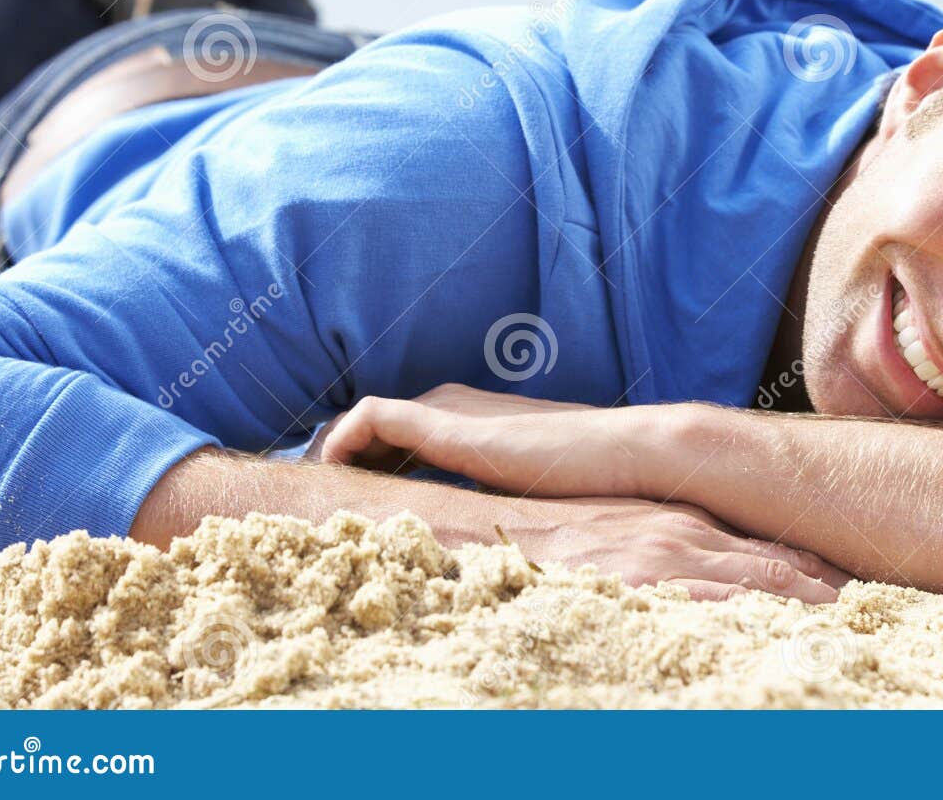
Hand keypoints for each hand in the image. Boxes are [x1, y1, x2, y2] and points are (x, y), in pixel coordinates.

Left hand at [315, 384, 660, 497]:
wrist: (623, 452)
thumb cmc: (589, 478)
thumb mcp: (526, 491)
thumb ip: (493, 498)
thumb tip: (472, 537)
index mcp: (469, 418)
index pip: (395, 433)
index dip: (366, 463)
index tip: (347, 502)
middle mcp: (451, 405)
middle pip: (373, 426)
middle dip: (344, 460)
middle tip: (323, 503)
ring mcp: (448, 410)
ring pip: (365, 420)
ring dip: (337, 452)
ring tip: (319, 493)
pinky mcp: (446, 425)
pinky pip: (371, 418)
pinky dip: (344, 440)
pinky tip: (334, 473)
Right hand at [498, 495, 848, 602]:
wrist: (500, 528)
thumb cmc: (560, 538)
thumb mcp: (626, 534)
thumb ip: (672, 551)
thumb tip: (714, 586)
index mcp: (687, 521)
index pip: (770, 548)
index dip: (817, 571)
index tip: (856, 592)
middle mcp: (688, 532)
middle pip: (777, 564)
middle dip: (827, 589)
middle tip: (876, 615)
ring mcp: (669, 554)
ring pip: (756, 581)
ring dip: (803, 603)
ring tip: (849, 627)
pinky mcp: (645, 577)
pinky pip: (709, 601)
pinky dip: (751, 614)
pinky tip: (780, 634)